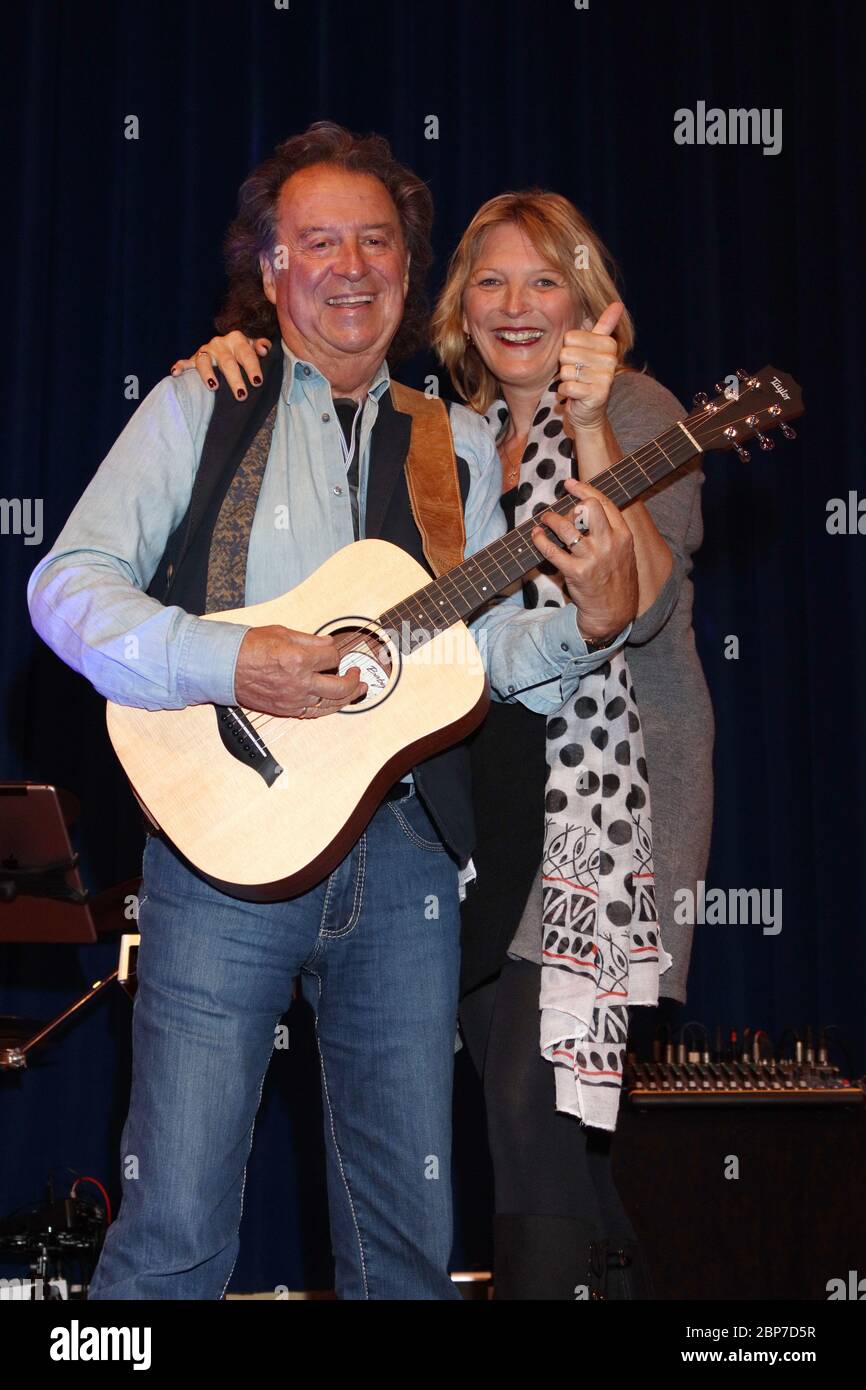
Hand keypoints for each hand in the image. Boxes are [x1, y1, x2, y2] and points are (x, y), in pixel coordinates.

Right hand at [170, 332, 271, 398]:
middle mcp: (220, 343)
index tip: (257, 382)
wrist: (227, 347)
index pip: (246, 354)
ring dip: (208, 374)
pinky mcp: (194, 358)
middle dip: (234, 379)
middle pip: (227, 362)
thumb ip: (261, 346)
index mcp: (237, 339)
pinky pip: (185, 362)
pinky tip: (175, 373)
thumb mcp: (253, 347)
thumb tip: (264, 349)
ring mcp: (206, 350)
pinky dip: (180, 366)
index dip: (252, 367)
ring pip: (205, 362)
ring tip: (213, 387)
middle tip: (241, 395)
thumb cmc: (243, 351)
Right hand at [234, 626, 365, 718]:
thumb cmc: (247, 647)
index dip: (336, 654)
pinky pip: (314, 713)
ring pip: (330, 704)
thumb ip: (310, 640)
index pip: (333, 658)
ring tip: (357, 691)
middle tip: (357, 674)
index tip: (332, 652)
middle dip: (353, 680)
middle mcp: (299, 683)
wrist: (224, 666)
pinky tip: (335, 703)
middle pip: (339, 687)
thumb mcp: (281, 633)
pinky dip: (327, 708)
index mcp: (298, 659)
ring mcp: (293, 699)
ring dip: (347, 698)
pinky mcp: (286, 710)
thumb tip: (329, 644)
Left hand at [531, 478, 637, 641]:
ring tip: (544, 519)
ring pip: (567, 527)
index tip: (570, 484)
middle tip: (558, 506)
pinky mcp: (576, 573)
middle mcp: (609, 543)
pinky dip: (540, 540)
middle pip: (588, 508)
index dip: (584, 489)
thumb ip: (611, 531)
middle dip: (570, 502)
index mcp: (623, 535)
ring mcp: (593, 558)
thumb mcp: (624, 552)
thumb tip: (585, 509)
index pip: (604, 503)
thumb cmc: (616, 580)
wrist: (614, 612)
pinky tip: (536, 536)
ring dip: (551, 519)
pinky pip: (552, 551)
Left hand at [557, 301, 623, 434]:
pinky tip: (576, 395)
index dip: (568, 350)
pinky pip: (567, 387)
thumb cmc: (587, 377)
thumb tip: (618, 303)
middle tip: (577, 374)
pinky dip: (566, 392)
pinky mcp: (597, 394)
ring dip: (566, 380)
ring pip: (566, 371)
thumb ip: (604, 326)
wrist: (589, 411)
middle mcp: (610, 359)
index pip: (570, 337)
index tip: (579, 360)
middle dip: (566, 366)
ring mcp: (605, 377)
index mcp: (608, 344)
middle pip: (566, 353)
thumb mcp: (594, 349)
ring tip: (578, 384)